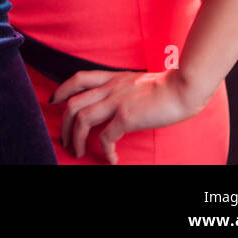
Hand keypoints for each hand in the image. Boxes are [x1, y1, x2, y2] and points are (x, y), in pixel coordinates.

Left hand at [52, 68, 205, 163]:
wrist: (182, 87)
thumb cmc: (166, 87)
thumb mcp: (137, 81)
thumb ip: (123, 88)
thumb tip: (118, 101)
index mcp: (112, 78)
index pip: (78, 79)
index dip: (62, 90)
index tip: (54, 102)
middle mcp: (109, 88)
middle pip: (73, 103)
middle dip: (63, 123)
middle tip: (64, 139)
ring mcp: (116, 102)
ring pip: (82, 119)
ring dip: (75, 139)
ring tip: (78, 152)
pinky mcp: (125, 117)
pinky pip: (106, 137)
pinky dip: (104, 151)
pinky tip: (111, 159)